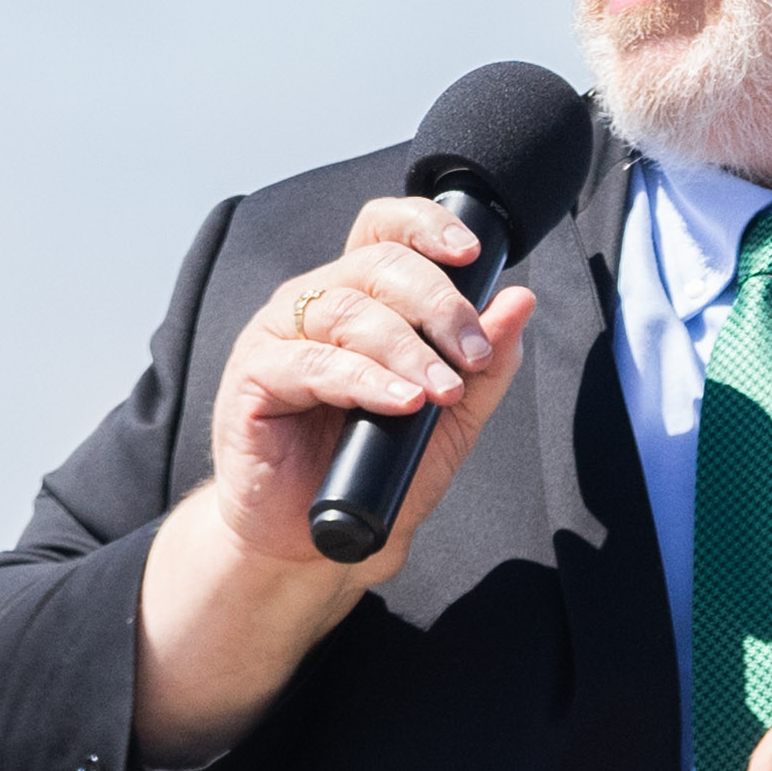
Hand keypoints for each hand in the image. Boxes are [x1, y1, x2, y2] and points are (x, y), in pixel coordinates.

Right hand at [136, 198, 540, 762]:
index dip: (426, 225)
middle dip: (438, 304)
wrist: (316, 545)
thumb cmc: (375, 475)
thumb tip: (520, 303)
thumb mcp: (449, 421)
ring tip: (440, 391)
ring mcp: (277, 340)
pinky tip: (401, 403)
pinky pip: (312, 364)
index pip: (384, 230)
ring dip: (406, 348)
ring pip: (347, 310)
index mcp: (357, 300)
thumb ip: (485, 366)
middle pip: (376, 265)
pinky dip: (365, 380)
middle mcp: (313, 307)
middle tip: (474, 353)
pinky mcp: (252, 381)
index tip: (472, 254)